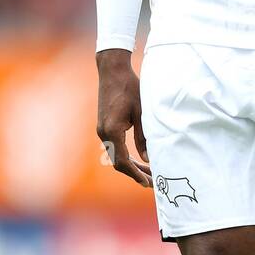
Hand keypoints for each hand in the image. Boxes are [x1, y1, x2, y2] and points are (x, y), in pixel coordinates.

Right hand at [96, 48, 151, 187]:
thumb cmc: (130, 88)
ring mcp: (102, 130)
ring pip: (116, 155)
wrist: (113, 71)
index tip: (148, 183)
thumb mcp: (142, 113)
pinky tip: (138, 159)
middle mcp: (103, 133)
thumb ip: (144, 137)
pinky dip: (126, 155)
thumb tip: (148, 159)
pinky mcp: (104, 126)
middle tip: (152, 182)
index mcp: (112, 131)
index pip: (123, 161)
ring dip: (131, 165)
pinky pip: (114, 147)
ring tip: (148, 172)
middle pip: (118, 162)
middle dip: (135, 173)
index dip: (136, 174)